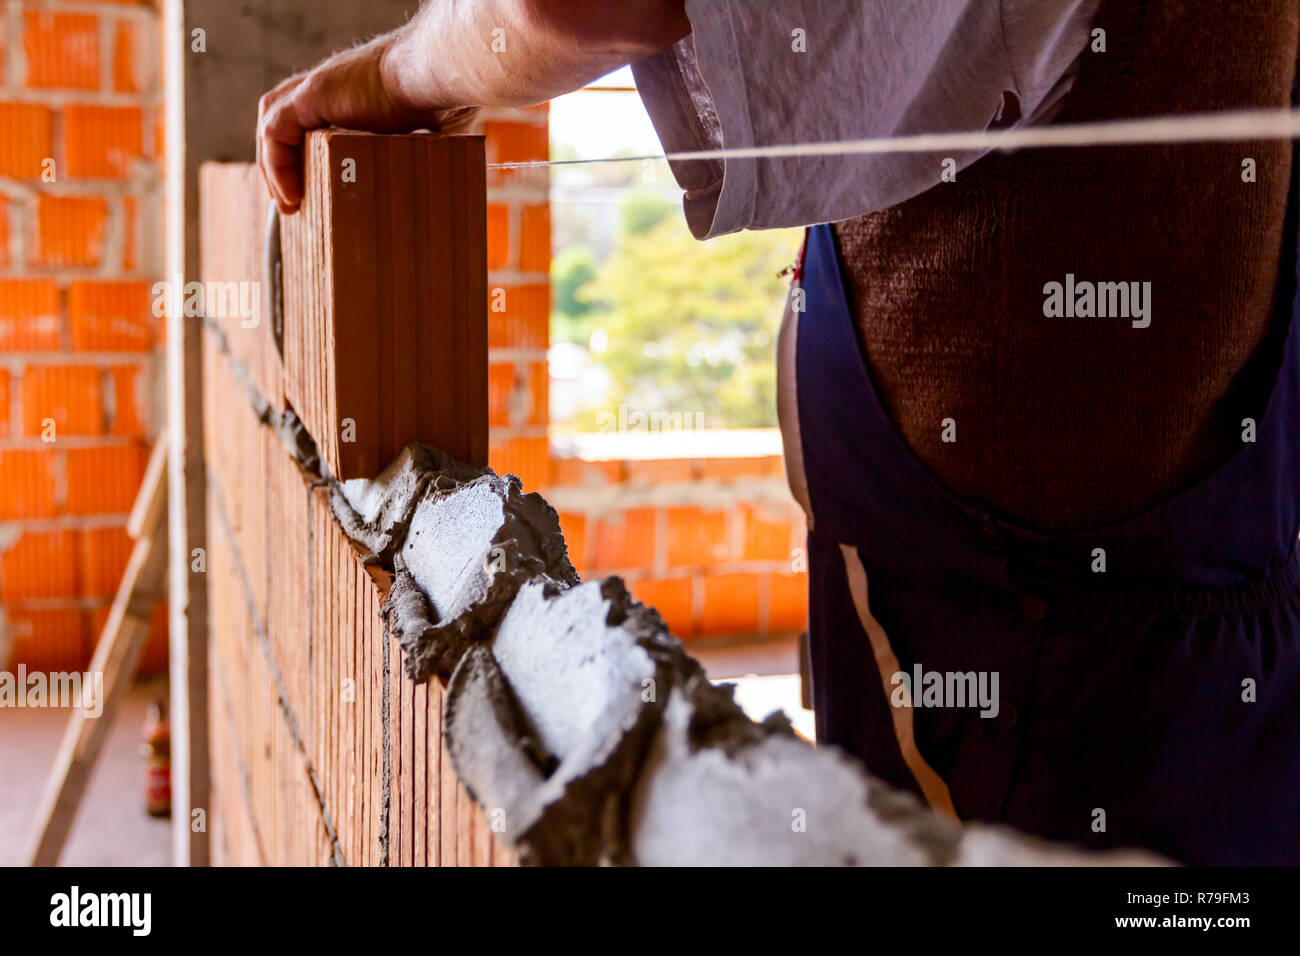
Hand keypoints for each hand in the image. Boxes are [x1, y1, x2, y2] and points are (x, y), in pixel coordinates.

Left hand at [256, 35, 477, 213]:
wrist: (436, 72)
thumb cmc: (446, 96)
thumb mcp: (434, 134)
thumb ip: (428, 152)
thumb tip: (447, 186)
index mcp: (356, 96)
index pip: (313, 125)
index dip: (306, 159)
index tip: (313, 195)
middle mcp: (331, 89)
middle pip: (286, 126)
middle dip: (283, 165)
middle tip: (294, 203)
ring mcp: (317, 89)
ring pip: (274, 126)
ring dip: (274, 167)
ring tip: (289, 203)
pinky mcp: (310, 94)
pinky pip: (275, 132)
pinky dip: (277, 165)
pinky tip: (291, 196)